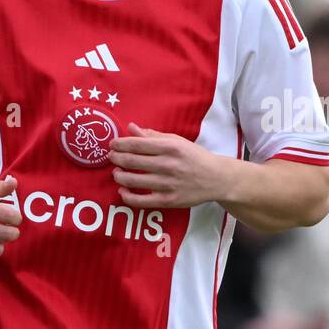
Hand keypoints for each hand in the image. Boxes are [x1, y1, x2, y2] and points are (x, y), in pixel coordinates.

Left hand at [109, 122, 232, 208]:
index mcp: (170, 147)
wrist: (216, 179)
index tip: (112, 144)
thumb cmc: (195, 157)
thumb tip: (130, 128)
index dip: (119, 144)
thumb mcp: (177, 141)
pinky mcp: (167, 200)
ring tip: (117, 172)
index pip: (136, 144)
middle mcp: (168, 165)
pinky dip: (126, 196)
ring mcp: (167, 184)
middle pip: (131, 161)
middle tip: (111, 157)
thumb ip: (153, 136)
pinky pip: (140, 200)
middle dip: (116, 158)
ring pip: (131, 180)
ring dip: (118, 175)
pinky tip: (123, 190)